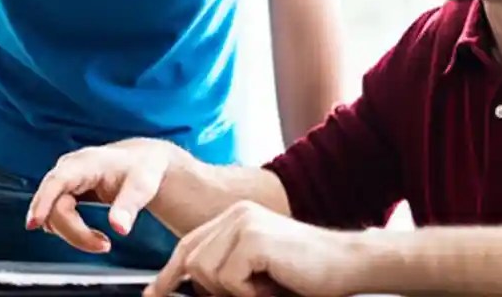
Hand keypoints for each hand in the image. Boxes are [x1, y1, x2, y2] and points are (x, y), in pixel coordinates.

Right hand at [27, 138, 176, 252]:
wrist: (141, 162)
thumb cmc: (141, 170)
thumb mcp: (142, 186)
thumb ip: (129, 206)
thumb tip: (120, 228)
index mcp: (86, 163)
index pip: (57, 181)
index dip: (43, 201)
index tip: (35, 222)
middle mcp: (69, 170)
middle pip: (54, 206)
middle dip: (74, 232)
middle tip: (104, 246)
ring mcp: (64, 181)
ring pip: (52, 215)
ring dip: (73, 234)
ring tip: (102, 242)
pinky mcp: (64, 193)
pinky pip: (56, 217)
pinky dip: (71, 231)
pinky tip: (92, 235)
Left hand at [146, 201, 368, 296]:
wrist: (348, 264)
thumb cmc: (307, 273)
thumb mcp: (256, 270)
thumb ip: (226, 269)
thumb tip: (191, 286)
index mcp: (235, 217)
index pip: (189, 245)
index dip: (168, 275)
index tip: (153, 296)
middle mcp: (236, 214)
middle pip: (191, 260)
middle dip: (203, 289)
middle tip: (251, 293)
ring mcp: (244, 222)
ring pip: (205, 271)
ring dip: (233, 292)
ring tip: (266, 287)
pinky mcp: (254, 238)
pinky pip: (228, 278)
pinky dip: (248, 293)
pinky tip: (273, 284)